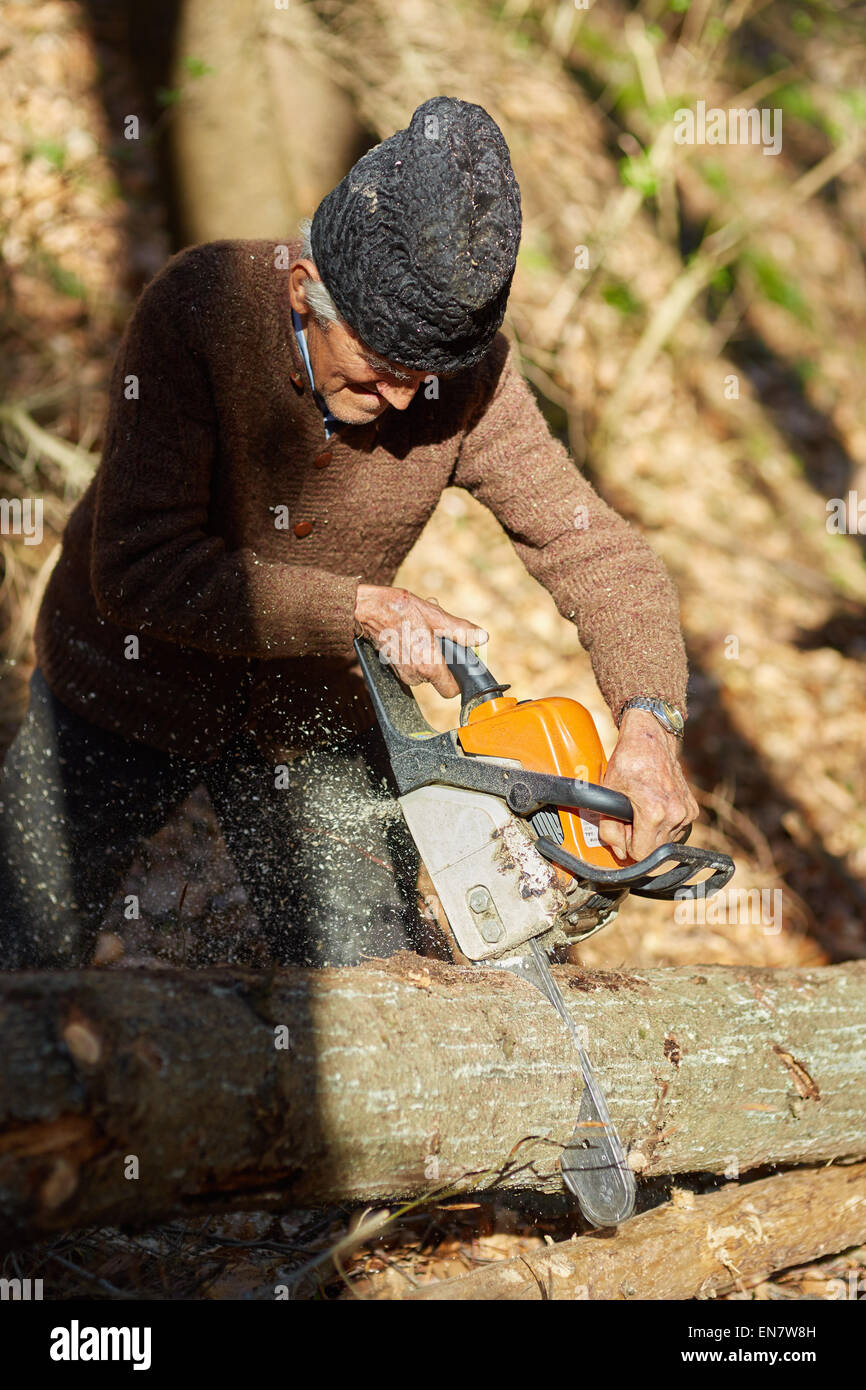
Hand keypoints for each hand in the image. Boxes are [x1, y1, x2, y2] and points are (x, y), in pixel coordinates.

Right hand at [353, 585, 486, 697]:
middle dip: (440, 658)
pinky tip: (410, 633)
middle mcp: (415, 675)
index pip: (451, 690)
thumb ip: (461, 631)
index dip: (457, 679)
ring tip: (421, 630)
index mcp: (429, 666)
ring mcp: (402, 673)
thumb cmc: (400, 611)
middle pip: (437, 677)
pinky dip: (414, 652)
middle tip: (436, 635)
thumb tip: (481, 638)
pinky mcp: (393, 668)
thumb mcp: (436, 616)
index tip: (458, 664)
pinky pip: (411, 665)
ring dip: (427, 653)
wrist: (367, 610)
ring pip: (424, 670)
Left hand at [597, 708, 698, 861]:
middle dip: (638, 840)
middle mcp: (675, 814)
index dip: (627, 847)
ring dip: (651, 833)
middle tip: (628, 818)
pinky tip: (652, 809)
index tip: (622, 832)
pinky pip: (675, 832)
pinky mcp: (691, 810)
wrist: (651, 737)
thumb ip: (610, 828)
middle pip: (654, 849)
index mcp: (655, 812)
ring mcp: (686, 812)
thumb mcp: (609, 792)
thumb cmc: (629, 760)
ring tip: (639, 811)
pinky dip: (662, 826)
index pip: (642, 853)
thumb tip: (620, 853)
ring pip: (665, 842)